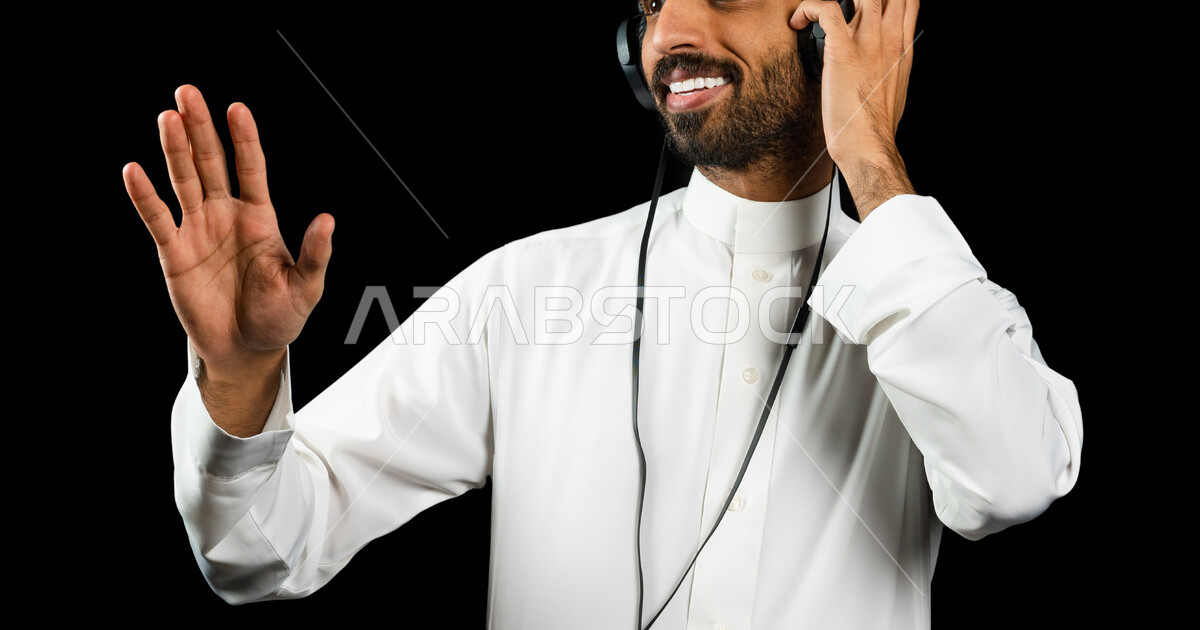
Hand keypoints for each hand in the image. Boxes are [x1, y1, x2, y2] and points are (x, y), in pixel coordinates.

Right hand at [123, 85, 333, 379]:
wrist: (246, 349)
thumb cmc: (280, 317)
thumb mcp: (305, 286)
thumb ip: (315, 253)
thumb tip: (327, 220)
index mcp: (259, 217)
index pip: (250, 168)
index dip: (244, 139)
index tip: (236, 108)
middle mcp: (226, 215)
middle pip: (211, 162)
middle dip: (200, 129)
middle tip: (187, 92)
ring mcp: (198, 230)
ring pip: (183, 180)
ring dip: (174, 150)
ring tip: (166, 117)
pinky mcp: (174, 252)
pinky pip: (158, 218)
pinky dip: (145, 196)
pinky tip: (133, 170)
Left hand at [792, 0, 918, 217]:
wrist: (869, 145)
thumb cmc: (877, 124)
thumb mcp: (896, 86)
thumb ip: (889, 63)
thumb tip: (878, 60)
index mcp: (903, 46)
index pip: (905, 0)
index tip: (864, 6)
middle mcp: (890, 37)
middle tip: (842, 10)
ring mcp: (868, 41)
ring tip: (820, 14)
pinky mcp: (842, 50)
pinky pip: (825, 8)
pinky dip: (808, 7)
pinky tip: (800, 20)